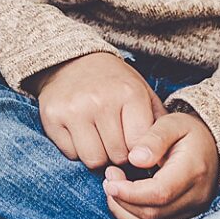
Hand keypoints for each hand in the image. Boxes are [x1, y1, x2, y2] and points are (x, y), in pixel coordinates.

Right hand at [29, 51, 165, 172]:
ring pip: (93, 160)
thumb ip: (158, 122)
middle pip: (117, 157)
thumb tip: (167, 158)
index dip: (137, 151)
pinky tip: (79, 131)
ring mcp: (74, 109)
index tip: (133, 143)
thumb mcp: (142, 92)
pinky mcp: (52, 116)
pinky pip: (70, 154)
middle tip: (113, 137)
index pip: (139, 147)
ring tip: (97, 136)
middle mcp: (100, 101)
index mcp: (129, 93)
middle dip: (117, 154)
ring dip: (97, 154)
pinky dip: (76, 149)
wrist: (71, 59)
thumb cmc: (113, 82)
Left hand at [102, 110, 219, 218]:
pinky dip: (133, 217)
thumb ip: (154, 139)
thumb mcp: (172, 124)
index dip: (130, 192)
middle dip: (124, 199)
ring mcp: (192, 210)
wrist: (212, 146)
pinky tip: (123, 199)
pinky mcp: (184, 217)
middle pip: (154, 212)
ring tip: (113, 187)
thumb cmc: (188, 132)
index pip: (160, 193)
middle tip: (109, 178)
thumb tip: (134, 159)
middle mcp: (196, 197)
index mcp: (193, 171)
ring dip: (126, 210)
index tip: (110, 180)